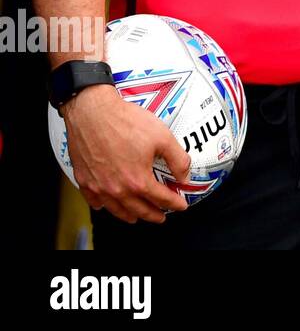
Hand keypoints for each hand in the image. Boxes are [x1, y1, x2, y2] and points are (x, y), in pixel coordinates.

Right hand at [61, 84, 190, 222]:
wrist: (93, 113)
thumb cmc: (126, 122)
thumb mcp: (162, 137)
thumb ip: (177, 159)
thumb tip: (185, 175)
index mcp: (137, 180)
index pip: (160, 199)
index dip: (174, 203)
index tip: (181, 206)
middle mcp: (117, 189)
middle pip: (138, 210)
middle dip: (153, 215)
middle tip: (161, 217)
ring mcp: (98, 186)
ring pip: (116, 209)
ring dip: (129, 215)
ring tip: (137, 217)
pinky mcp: (84, 179)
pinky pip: (94, 201)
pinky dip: (103, 206)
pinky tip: (106, 206)